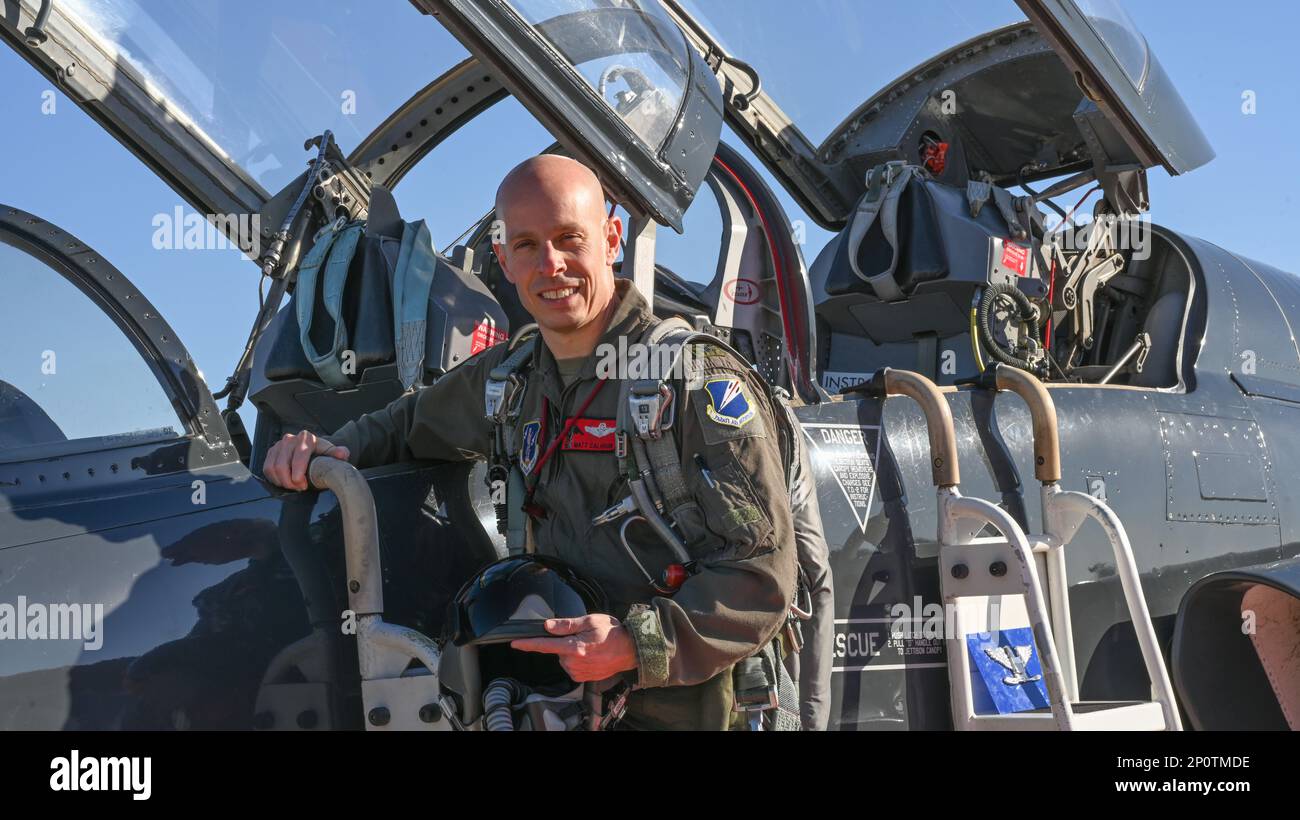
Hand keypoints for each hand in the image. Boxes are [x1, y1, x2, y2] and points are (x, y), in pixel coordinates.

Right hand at [262, 430, 349, 490]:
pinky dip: (274, 479)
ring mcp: (279, 445)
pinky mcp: (271, 452)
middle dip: (289, 482)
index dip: (298, 475)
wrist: (314, 452)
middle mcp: (290, 439)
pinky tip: (285, 482)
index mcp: (306, 438)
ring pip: (272, 468)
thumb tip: (343, 454)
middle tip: (299, 488)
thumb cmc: (322, 455)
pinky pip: (267, 468)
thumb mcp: (331, 454)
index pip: (298, 457)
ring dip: (281, 482)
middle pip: (282, 465)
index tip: (303, 486)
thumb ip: (337, 454)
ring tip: (293, 487)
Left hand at [511, 614, 637, 681]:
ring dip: (571, 651)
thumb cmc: (613, 633)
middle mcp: (574, 662)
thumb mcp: (590, 621)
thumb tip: (548, 626)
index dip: (528, 644)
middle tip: (582, 635)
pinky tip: (590, 655)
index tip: (515, 644)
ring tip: (590, 645)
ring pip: (563, 658)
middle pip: (556, 650)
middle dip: (564, 642)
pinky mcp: (583, 677)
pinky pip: (571, 667)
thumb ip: (567, 624)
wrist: (630, 650)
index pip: (545, 646)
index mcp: (574, 647)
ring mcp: (579, 671)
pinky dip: (577, 660)